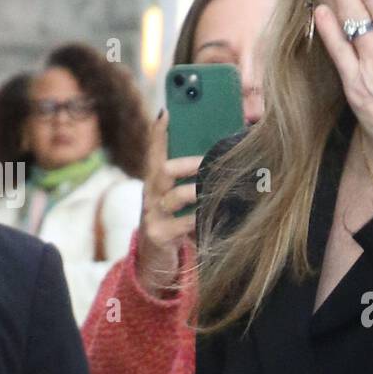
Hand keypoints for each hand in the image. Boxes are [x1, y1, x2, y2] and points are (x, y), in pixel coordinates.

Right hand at [136, 109, 201, 297]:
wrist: (156, 261)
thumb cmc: (176, 222)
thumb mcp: (178, 199)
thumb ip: (191, 178)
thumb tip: (222, 152)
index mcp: (155, 181)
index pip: (154, 151)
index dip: (158, 132)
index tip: (166, 112)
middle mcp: (150, 195)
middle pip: (161, 170)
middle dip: (185, 163)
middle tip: (207, 160)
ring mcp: (153, 215)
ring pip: (173, 197)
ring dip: (194, 190)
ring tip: (211, 188)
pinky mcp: (159, 235)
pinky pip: (182, 225)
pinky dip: (199, 220)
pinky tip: (214, 216)